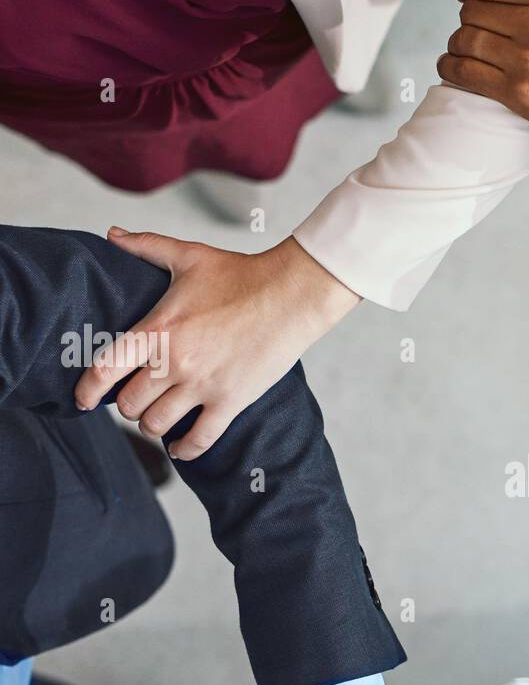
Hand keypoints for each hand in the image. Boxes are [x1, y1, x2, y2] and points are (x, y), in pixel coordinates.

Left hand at [73, 232, 358, 460]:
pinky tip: (179, 447)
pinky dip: (184, 449)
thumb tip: (112, 234)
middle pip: (130, 404)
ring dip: (153, 425)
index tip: (82, 400)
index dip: (87, 390)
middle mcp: (175, 362)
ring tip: (159, 418)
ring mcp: (203, 385)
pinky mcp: (231, 400)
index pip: (106, 369)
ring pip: (158, 425)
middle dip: (128, 405)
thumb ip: (146, 246)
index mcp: (158, 329)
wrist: (290, 294)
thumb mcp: (189, 256)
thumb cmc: (242, 274)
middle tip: (137, 399)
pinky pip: (199, 440)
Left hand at [439, 0, 528, 150]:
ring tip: (463, 43)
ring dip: (458, 40)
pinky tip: (452, 64)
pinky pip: (466, 73)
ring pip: (466, 39)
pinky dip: (451, 66)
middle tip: (474, 19)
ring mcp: (526, 61)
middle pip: (475, 8)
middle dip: (469, 12)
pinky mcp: (519, 94)